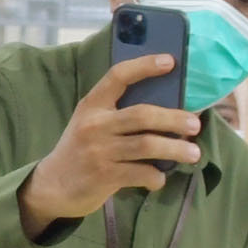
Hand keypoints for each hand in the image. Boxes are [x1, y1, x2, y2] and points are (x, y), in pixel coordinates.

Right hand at [20, 57, 200, 231]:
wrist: (52, 186)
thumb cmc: (81, 150)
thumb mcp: (89, 123)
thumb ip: (117, 113)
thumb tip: (167, 108)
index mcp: (92, 105)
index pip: (118, 76)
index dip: (145, 66)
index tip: (170, 61)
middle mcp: (94, 125)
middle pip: (142, 114)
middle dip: (174, 118)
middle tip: (195, 124)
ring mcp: (99, 151)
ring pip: (147, 145)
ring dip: (176, 149)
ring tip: (194, 154)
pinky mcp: (104, 176)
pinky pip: (141, 173)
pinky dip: (156, 176)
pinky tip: (159, 178)